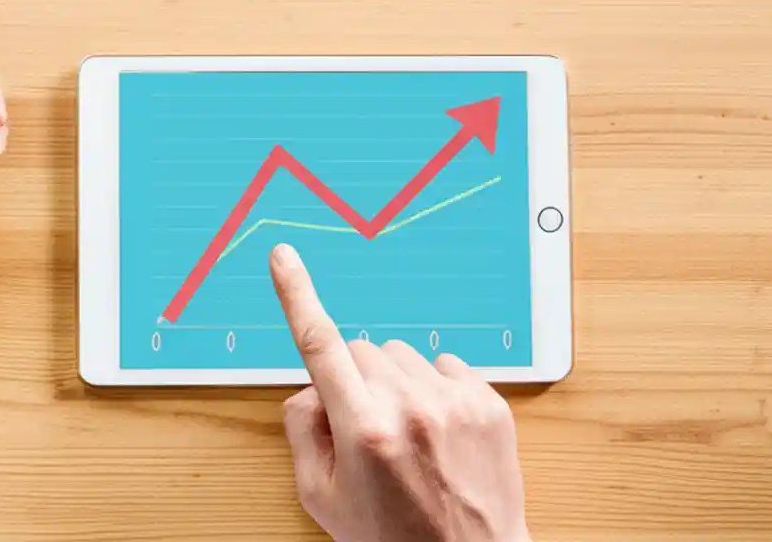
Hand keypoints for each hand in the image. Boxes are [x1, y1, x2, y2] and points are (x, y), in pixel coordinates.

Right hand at [269, 244, 528, 541]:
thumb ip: (303, 432)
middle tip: (362, 426)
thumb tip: (310, 387)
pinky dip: (432, 388)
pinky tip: (435, 430)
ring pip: (401, 355)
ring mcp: (454, 402)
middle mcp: (410, 408)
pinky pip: (444, 365)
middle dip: (351, 377)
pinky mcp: (488, 403)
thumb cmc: (391, 540)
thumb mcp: (321, 497)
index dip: (296, 295)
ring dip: (393, 382)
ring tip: (404, 434)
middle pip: (360, 350)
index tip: (284, 258)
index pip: (319, 345)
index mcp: (363, 430)